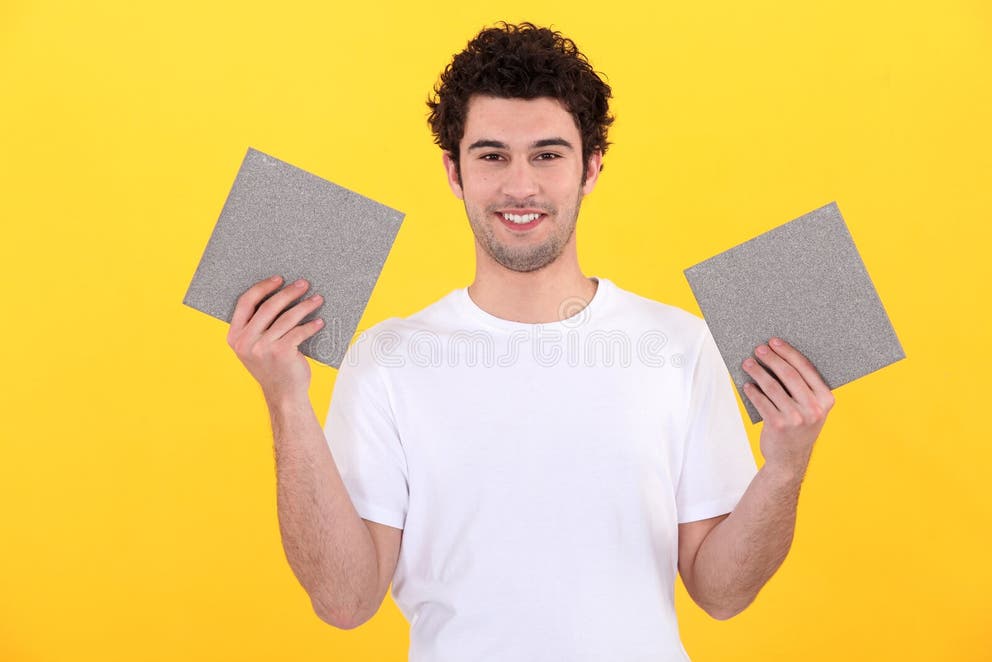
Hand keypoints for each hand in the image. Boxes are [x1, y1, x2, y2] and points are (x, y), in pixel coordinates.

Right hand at [227, 275, 324, 403]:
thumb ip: (257, 326)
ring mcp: (262, 348)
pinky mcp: (281, 353)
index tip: (278, 278)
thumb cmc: (273, 367)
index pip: (245, 303)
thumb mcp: (255, 347)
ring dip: (305, 305)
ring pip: (287, 317)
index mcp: (234, 336)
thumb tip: (278, 294)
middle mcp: (245, 341)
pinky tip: (320, 321)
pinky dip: (311, 325)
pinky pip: (299, 332)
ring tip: (317, 299)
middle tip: (304, 284)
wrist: (284, 395)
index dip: (262, 287)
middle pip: (268, 306)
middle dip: (288, 292)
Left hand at [741, 338, 834, 479]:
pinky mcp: (779, 425)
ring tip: (747, 363)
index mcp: (826, 400)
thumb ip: (803, 388)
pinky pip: (762, 402)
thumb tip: (779, 357)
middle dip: (772, 358)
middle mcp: (814, 408)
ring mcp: (797, 418)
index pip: (807, 369)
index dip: (788, 352)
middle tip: (758, 349)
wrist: (789, 460)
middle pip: (789, 374)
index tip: (774, 342)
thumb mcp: (810, 409)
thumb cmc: (798, 428)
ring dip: (757, 372)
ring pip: (772, 386)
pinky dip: (752, 391)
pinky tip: (747, 385)